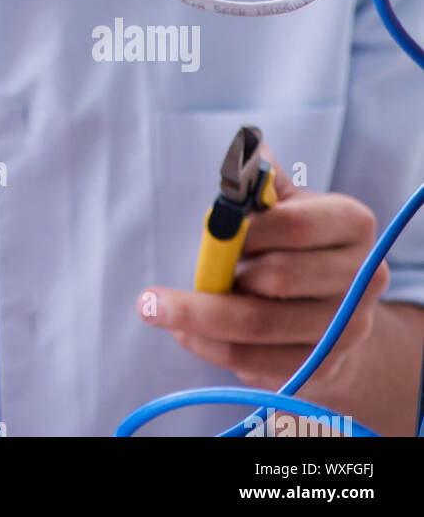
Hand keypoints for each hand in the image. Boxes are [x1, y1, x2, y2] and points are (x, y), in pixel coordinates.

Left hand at [137, 154, 389, 393]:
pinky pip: (260, 361)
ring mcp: (347, 329)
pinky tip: (182, 332)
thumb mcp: (286, 203)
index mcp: (352, 225)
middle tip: (165, 277)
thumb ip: (261, 182)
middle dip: (215, 278)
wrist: (335, 309)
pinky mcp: (324, 367)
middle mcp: (361, 278)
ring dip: (199, 317)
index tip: (210, 229)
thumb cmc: (299, 243)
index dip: (248, 229)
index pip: (297, 224)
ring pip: (260, 326)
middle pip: (277, 279)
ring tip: (154, 307)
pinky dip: (213, 346)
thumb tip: (244, 149)